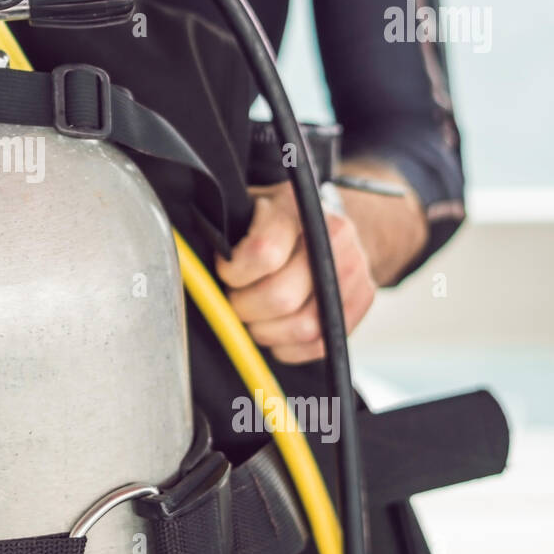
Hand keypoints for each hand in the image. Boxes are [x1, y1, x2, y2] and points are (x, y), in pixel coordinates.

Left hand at [215, 184, 375, 363]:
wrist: (330, 226)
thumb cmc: (274, 220)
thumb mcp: (247, 206)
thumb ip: (225, 229)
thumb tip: (191, 266)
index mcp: (296, 207)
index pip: (262, 252)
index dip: (233, 272)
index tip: (225, 271)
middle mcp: (333, 236)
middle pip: (281, 296)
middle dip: (245, 308)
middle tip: (235, 301)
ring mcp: (353, 269)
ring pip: (302, 326)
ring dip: (266, 331)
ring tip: (253, 317)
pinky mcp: (363, 300)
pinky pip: (321, 343)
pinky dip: (289, 346)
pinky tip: (275, 330)